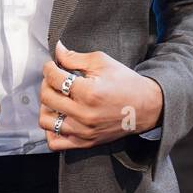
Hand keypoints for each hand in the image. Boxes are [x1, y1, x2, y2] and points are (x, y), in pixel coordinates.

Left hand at [39, 39, 162, 150]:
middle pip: (46, 98)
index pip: (54, 78)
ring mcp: (83, 131)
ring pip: (45, 121)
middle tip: (54, 79)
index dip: (49, 68)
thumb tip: (57, 50)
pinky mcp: (85, 142)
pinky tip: (59, 118)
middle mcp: (84, 115)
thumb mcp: (102, 63)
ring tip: (56, 99)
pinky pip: (55, 142)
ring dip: (46, 107)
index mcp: (88, 92)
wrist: (146, 107)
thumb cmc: (126, 83)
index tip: (52, 66)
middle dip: (46, 84)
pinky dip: (51, 130)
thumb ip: (75, 57)